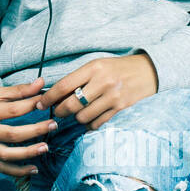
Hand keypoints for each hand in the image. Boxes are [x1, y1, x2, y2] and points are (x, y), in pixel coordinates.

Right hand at [0, 77, 54, 176]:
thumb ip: (18, 90)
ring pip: (6, 155)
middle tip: (53, 125)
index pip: (12, 110)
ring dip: (28, 153)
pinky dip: (17, 172)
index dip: (31, 106)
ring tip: (46, 147)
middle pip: (11, 134)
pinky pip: (1, 167)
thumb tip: (41, 83)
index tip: (46, 102)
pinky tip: (33, 169)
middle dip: (35, 130)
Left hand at [36, 51, 158, 130]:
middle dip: (59, 111)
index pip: (64, 85)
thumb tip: (56, 95)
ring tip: (77, 114)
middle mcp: (102, 82)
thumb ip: (79, 78)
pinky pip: (98, 123)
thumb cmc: (118, 68)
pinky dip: (90, 124)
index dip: (48, 98)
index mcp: (93, 68)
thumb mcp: (98, 65)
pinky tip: (90, 119)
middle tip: (57, 112)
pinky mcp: (121, 108)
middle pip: (71, 105)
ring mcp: (113, 96)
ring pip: (83, 117)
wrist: (149, 71)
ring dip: (76, 118)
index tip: (40, 104)